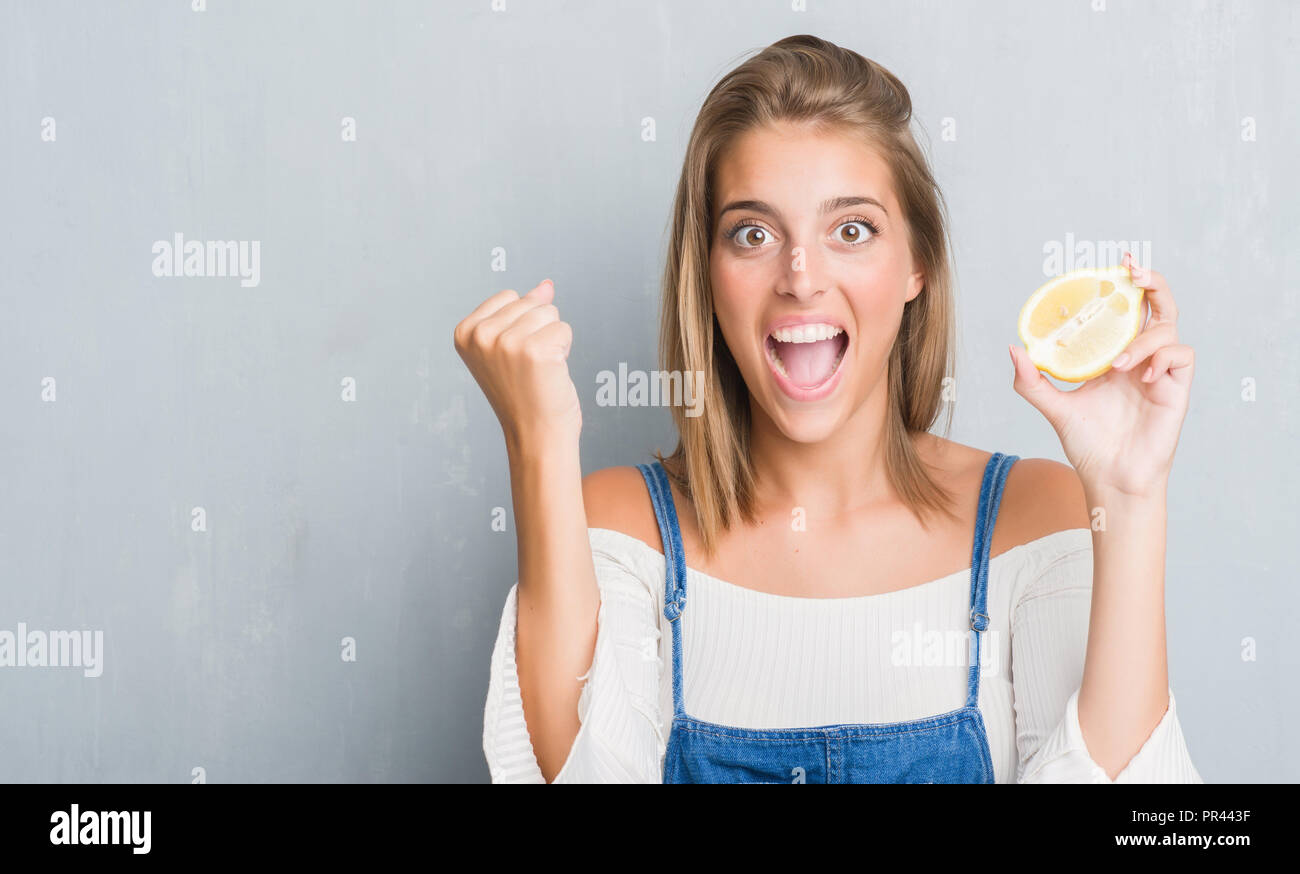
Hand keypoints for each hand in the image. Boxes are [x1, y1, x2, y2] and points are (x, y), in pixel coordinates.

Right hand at [453, 279, 581, 451]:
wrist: (536, 436)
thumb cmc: (525, 395)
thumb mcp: (511, 347)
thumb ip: (523, 311)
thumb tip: (546, 285)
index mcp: (465, 332)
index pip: (509, 297)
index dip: (521, 324)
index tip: (513, 357)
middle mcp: (481, 336)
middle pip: (531, 302)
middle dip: (538, 330)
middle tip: (528, 368)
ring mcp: (507, 342)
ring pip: (550, 313)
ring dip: (553, 340)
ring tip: (539, 370)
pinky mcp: (536, 350)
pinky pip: (564, 329)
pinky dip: (565, 350)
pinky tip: (551, 373)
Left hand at [1010, 253, 1193, 497]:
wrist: (1110, 478)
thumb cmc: (1088, 444)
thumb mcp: (1054, 407)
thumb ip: (1031, 381)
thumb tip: (1013, 348)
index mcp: (1116, 356)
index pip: (1126, 310)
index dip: (1126, 284)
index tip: (1116, 262)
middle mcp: (1141, 358)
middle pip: (1158, 306)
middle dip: (1151, 283)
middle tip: (1132, 272)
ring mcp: (1161, 372)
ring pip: (1168, 328)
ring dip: (1142, 337)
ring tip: (1118, 364)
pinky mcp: (1177, 389)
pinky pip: (1181, 356)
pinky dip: (1162, 357)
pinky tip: (1142, 376)